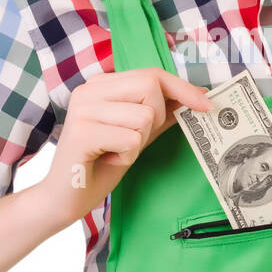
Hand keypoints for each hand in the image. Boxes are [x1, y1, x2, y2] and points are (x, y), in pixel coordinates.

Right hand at [36, 66, 211, 231]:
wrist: (65, 198)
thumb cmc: (100, 165)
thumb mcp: (137, 135)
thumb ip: (161, 114)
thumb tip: (198, 96)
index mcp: (100, 85)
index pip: (151, 74)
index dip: (182, 88)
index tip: (207, 104)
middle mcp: (88, 90)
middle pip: (150, 87)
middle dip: (156, 117)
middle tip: (134, 139)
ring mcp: (83, 109)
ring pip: (144, 116)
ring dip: (137, 142)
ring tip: (114, 152)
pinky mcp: (82, 132)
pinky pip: (131, 139)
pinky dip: (126, 156)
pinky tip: (106, 160)